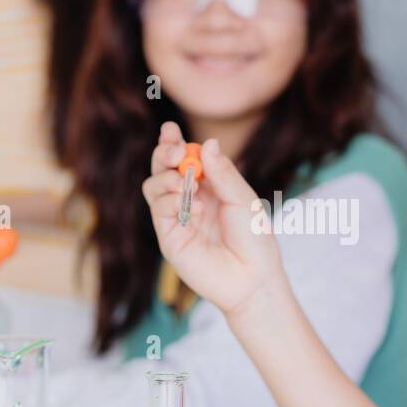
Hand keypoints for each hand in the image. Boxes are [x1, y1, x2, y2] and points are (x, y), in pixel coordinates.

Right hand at [140, 122, 285, 316]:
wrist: (253, 277)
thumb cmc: (254, 238)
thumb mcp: (242, 198)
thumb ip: (223, 172)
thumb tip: (207, 143)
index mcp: (208, 186)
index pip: (183, 158)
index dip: (172, 142)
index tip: (170, 129)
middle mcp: (189, 199)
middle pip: (162, 168)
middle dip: (164, 153)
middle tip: (175, 150)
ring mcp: (177, 218)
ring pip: (153, 185)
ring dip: (167, 177)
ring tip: (187, 183)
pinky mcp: (169, 237)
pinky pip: (159, 209)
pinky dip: (172, 200)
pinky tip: (194, 207)